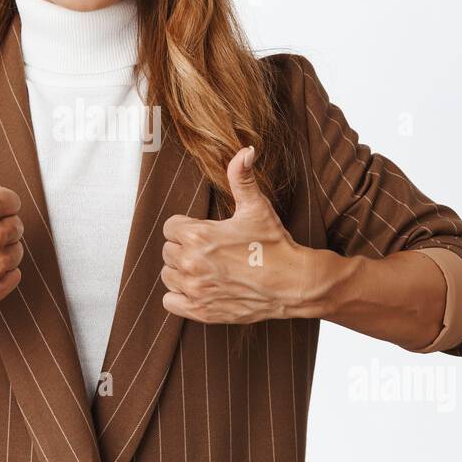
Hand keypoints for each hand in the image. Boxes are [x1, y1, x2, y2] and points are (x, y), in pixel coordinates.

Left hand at [160, 145, 312, 324]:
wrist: (292, 284)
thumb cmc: (274, 244)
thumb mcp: (256, 207)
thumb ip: (242, 177)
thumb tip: (245, 150)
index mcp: (198, 236)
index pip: (170, 227)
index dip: (187, 228)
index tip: (204, 232)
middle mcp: (190, 263)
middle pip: (168, 251)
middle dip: (184, 248)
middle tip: (209, 251)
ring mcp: (195, 289)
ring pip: (168, 275)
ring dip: (181, 272)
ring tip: (205, 269)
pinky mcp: (200, 311)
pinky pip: (170, 302)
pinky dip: (180, 297)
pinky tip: (199, 289)